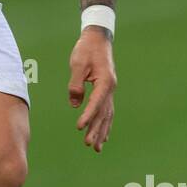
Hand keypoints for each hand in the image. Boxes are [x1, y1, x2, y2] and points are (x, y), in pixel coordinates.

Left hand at [68, 27, 116, 152]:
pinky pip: (107, 111)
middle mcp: (110, 88)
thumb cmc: (86, 49)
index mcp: (105, 82)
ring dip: (102, 131)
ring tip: (96, 148)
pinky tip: (104, 135)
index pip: (96, 103)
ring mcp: (110, 90)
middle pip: (104, 113)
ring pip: (107, 115)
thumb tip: (75, 104)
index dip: (88, 116)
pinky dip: (105, 124)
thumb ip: (75, 84)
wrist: (98, 38)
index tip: (79, 127)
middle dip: (96, 130)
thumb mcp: (77, 64)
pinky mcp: (107, 90)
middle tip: (88, 144)